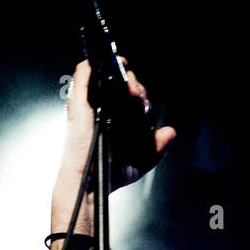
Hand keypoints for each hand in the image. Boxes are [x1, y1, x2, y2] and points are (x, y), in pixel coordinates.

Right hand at [51, 58, 176, 238]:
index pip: (134, 99)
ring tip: (129, 88)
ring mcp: (92, 105)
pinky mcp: (78, 103)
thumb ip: (158, 146)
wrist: (91, 182)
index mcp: (119, 120)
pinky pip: (83, 75)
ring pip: (108, 77)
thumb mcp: (142, 161)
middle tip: (138, 96)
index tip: (144, 104)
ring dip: (121, 77)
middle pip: (124, 86)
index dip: (141, 97)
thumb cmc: (111, 174)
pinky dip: (91, 67)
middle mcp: (106, 110)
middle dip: (136, 88)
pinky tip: (104, 66)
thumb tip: (170, 131)